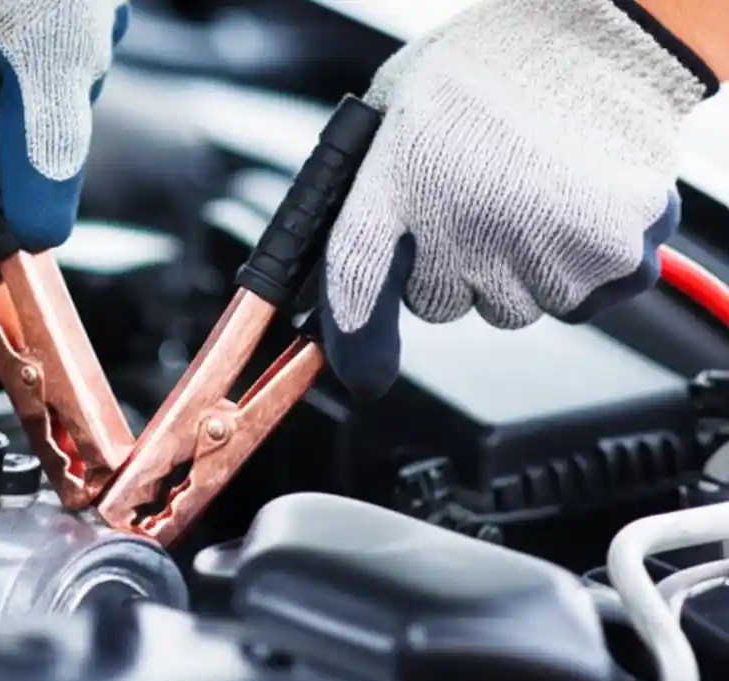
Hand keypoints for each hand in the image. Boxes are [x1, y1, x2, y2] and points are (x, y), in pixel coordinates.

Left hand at [317, 0, 714, 399]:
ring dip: (519, 266)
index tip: (360, 370)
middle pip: (443, 302)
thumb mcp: (397, 119)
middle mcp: (466, 226)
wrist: (602, 39)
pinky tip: (575, 207)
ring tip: (532, 192)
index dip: (351, 340)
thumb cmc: (491, 71)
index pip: (354, 286)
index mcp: (398, 180)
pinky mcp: (612, 264)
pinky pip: (579, 301)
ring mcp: (543, 251)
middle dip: (453, 264)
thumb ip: (368, 196)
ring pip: (514, 306)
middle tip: (479, 200)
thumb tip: (339, 268)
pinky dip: (581, 268)